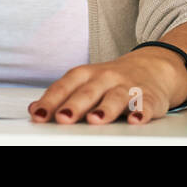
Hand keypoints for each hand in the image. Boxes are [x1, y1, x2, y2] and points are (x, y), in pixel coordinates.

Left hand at [28, 50, 183, 125]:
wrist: (153, 66)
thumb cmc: (112, 80)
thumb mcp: (85, 83)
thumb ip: (61, 96)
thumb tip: (34, 110)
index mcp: (87, 74)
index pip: (65, 86)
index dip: (51, 100)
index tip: (38, 114)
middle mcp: (106, 78)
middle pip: (88, 91)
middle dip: (75, 105)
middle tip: (63, 118)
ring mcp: (128, 86)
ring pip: (116, 97)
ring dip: (106, 109)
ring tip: (96, 120)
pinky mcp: (149, 97)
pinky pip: (146, 104)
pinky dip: (142, 112)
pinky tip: (136, 120)